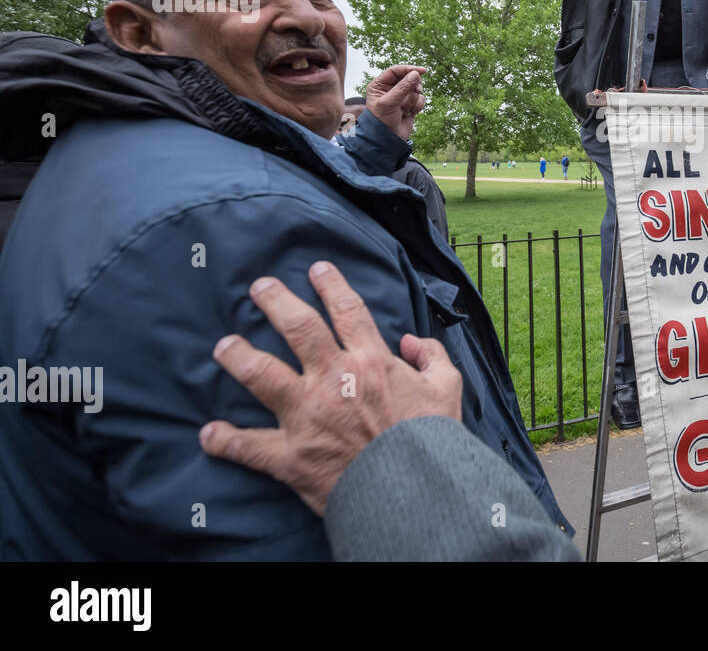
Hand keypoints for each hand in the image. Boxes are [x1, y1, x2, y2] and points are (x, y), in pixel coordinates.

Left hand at [199, 261, 462, 516]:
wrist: (413, 490)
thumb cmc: (431, 439)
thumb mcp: (447, 388)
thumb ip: (432, 357)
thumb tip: (411, 341)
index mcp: (371, 361)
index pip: (347, 311)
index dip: (331, 285)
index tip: (317, 269)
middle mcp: (334, 379)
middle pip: (298, 329)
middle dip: (276, 302)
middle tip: (259, 287)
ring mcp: (308, 417)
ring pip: (262, 376)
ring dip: (239, 358)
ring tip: (224, 346)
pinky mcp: (292, 456)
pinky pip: (250, 446)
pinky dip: (227, 441)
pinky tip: (209, 434)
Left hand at [366, 64, 425, 139]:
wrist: (387, 140)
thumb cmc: (382, 120)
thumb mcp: (389, 102)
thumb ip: (403, 87)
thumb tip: (416, 74)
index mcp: (380, 85)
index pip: (396, 70)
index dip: (409, 69)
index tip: (422, 71)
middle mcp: (391, 89)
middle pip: (409, 78)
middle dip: (414, 86)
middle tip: (417, 90)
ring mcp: (401, 97)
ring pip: (416, 90)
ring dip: (413, 100)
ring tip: (405, 109)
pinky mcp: (410, 105)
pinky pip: (420, 99)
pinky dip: (417, 106)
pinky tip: (409, 113)